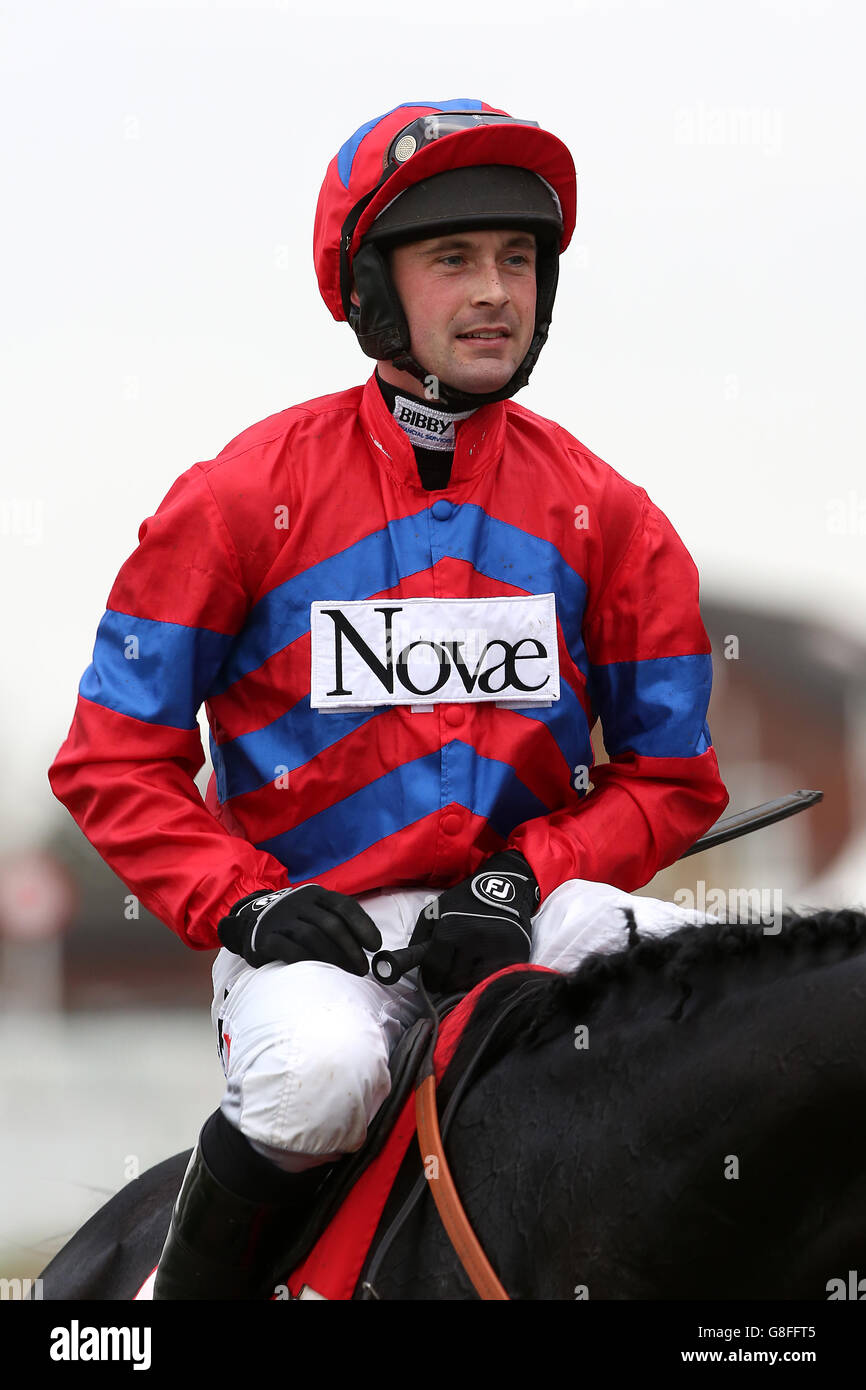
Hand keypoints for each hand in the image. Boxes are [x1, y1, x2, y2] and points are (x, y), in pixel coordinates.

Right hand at [217, 885, 381, 973]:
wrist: (249, 921)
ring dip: (334, 958)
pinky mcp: (267, 937)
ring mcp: (282, 919)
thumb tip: (369, 945)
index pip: (344, 906)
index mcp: (316, 895)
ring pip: (313, 937)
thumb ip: (337, 920)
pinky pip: (290, 949)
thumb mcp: (314, 911)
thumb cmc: (294, 920)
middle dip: (351, 949)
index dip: (363, 925)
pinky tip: (319, 972)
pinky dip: (308, 961)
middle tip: (362, 968)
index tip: (375, 946)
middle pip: (332, 925)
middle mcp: (299, 903)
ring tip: (347, 974)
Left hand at [409, 850, 538, 994]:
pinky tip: (485, 966)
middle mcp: (473, 940)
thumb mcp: (435, 910)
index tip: (433, 983)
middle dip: (449, 982)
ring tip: (467, 970)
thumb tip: (413, 965)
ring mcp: (496, 948)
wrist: (505, 886)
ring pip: (475, 981)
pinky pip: (496, 977)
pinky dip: (489, 976)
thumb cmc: (465, 900)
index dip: (431, 980)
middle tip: (450, 979)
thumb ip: (419, 938)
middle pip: (454, 979)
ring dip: (468, 980)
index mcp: (450, 930)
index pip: (435, 969)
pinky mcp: (516, 953)